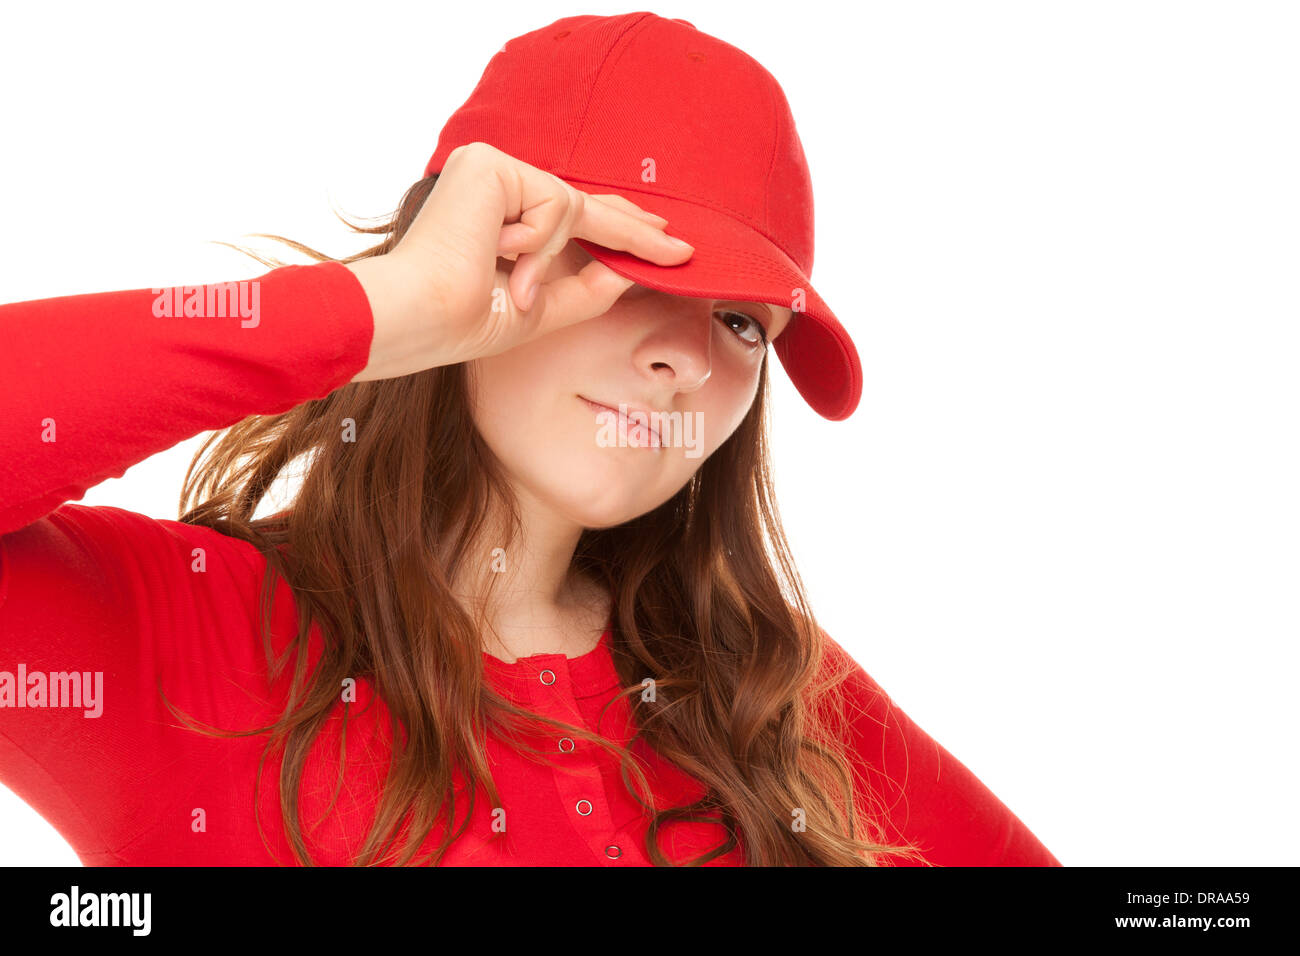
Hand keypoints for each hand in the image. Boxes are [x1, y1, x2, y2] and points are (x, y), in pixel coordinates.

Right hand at [345, 141, 693, 382]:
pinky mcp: (489, 163)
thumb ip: (588, 288)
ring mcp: (489, 168)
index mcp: (495, 213)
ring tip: (511, 283)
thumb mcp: (542, 309)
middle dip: (632, 228)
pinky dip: (537, 240)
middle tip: (680, 245)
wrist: (423, 318)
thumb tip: (635, 270)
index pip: (568, 215)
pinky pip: (554, 203)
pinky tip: (499, 253)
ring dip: (549, 255)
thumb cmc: (464, 321)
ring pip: (571, 207)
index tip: (662, 238)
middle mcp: (490, 183)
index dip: (618, 227)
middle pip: (580, 201)